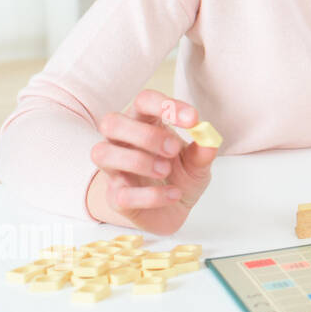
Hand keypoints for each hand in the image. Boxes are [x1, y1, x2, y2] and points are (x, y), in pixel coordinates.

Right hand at [86, 89, 218, 233]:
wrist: (173, 210)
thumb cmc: (180, 176)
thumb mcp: (198, 162)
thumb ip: (203, 150)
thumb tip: (209, 138)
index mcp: (145, 124)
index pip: (143, 101)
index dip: (164, 105)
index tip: (193, 119)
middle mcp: (123, 143)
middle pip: (112, 122)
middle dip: (144, 134)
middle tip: (173, 149)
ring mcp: (114, 170)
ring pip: (101, 153)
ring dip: (137, 161)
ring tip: (165, 171)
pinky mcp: (115, 198)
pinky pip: (122, 194)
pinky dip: (151, 196)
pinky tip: (173, 195)